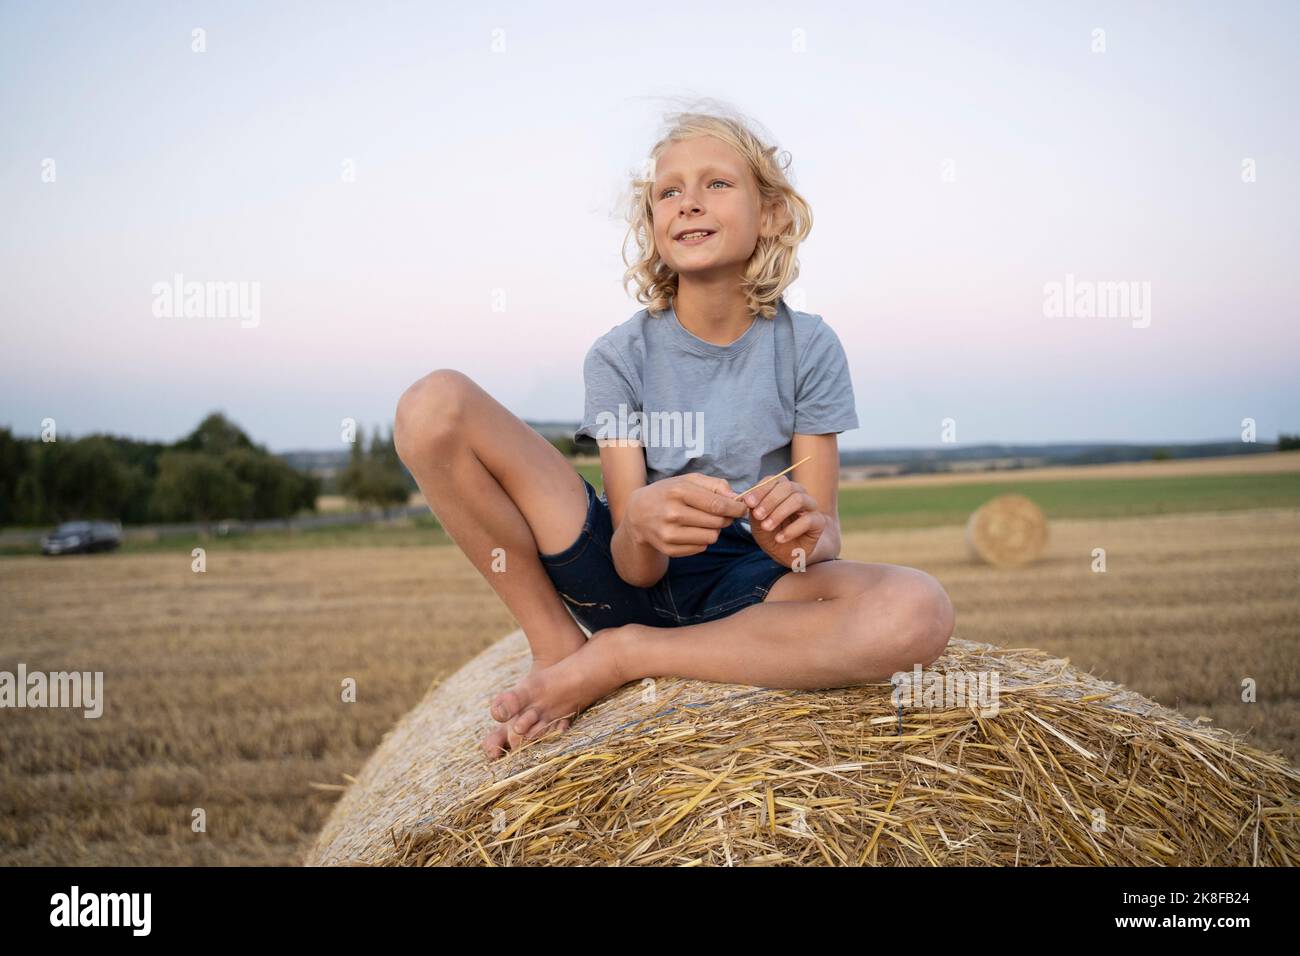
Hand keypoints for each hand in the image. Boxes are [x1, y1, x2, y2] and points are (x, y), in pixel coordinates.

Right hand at [625, 473, 748, 556]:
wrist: (637, 513)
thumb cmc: (668, 493)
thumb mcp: (687, 480)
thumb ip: (714, 484)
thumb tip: (736, 497)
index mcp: (678, 492)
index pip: (717, 504)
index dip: (735, 508)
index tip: (743, 508)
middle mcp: (672, 513)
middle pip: (717, 522)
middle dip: (726, 518)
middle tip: (722, 514)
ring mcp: (669, 534)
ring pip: (711, 537)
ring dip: (714, 530)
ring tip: (704, 522)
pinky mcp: (668, 549)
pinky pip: (701, 548)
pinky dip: (702, 540)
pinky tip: (691, 531)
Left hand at [742, 476, 825, 568]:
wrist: (785, 554)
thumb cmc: (771, 534)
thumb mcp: (757, 523)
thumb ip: (754, 510)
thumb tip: (749, 500)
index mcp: (782, 490)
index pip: (774, 480)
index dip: (761, 490)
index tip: (748, 503)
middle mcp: (798, 494)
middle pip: (787, 487)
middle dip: (770, 501)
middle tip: (758, 516)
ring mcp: (810, 507)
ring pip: (798, 499)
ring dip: (779, 513)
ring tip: (767, 527)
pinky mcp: (819, 522)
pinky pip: (808, 520)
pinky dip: (791, 530)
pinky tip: (779, 538)